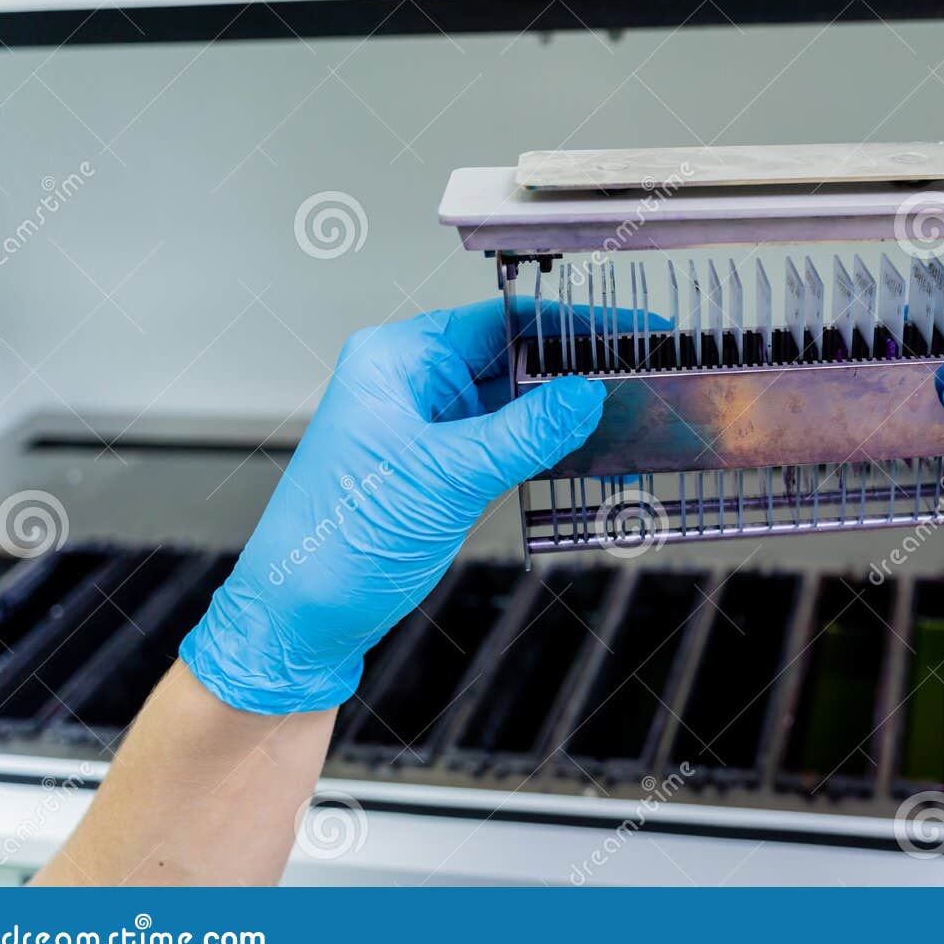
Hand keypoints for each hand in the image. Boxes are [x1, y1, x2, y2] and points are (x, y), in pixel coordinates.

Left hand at [181, 298, 606, 714]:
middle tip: (641, 376)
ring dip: (566, 413)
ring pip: (516, 403)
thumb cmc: (338, 543)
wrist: (302, 622)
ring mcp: (429, 426)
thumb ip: (524, 433)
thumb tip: (584, 395)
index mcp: (398, 360)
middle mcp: (413, 383)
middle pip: (514, 357)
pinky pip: (509, 442)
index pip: (501, 321)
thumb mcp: (444, 479)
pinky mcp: (444, 467)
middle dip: (575, 370)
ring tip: (627, 417)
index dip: (571, 327)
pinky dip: (548, 447)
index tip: (628, 333)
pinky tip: (589, 454)